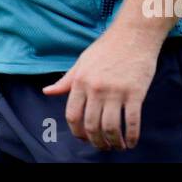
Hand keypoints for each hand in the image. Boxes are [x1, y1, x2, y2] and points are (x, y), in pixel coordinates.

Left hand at [40, 26, 162, 149]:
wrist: (133, 34)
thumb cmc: (107, 48)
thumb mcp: (81, 62)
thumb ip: (66, 81)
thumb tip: (47, 91)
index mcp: (80, 81)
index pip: (72, 115)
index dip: (77, 132)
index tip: (84, 139)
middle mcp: (95, 88)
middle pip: (91, 125)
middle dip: (96, 142)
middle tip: (102, 147)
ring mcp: (115, 91)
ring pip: (110, 127)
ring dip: (113, 142)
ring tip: (117, 146)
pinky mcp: (135, 93)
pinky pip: (131, 122)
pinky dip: (131, 136)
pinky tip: (131, 142)